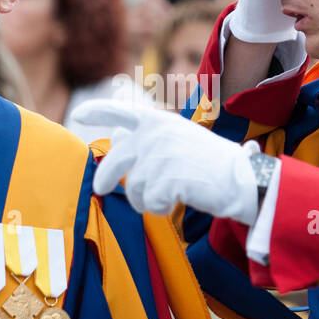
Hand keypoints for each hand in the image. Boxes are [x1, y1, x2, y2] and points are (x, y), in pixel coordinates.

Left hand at [73, 99, 259, 223]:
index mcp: (158, 120)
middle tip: (101, 189)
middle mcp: (155, 134)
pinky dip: (158, 208)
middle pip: (114, 160)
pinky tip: (175, 202)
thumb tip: (116, 135)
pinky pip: (149, 201)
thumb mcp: (177, 139)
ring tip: (162, 198)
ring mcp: (161, 156)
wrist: (240, 179)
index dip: (97, 111)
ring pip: (133, 187)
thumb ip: (146, 137)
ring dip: (143, 199)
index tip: (78, 115)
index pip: (120, 111)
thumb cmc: (209, 161)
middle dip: (105, 178)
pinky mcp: (168, 178)